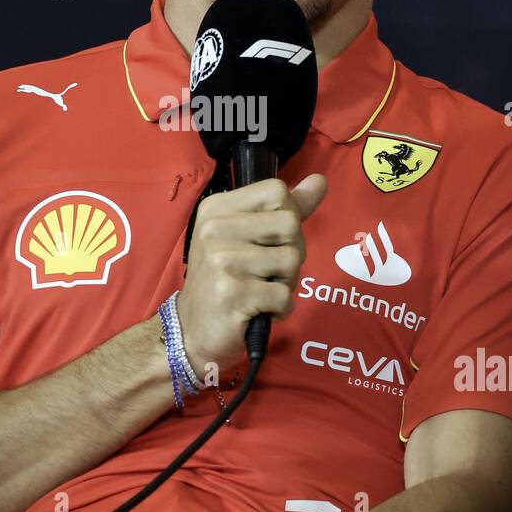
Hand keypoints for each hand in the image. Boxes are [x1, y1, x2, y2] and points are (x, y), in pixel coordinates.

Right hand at [177, 174, 327, 372]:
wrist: (192, 329)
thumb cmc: (225, 279)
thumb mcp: (247, 237)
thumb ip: (285, 209)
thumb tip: (320, 181)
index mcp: (217, 208)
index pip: (277, 191)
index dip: (288, 216)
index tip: (271, 240)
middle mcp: (215, 229)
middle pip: (290, 224)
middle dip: (292, 252)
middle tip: (268, 272)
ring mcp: (222, 261)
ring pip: (292, 260)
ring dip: (287, 283)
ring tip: (261, 290)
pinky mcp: (232, 293)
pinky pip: (284, 295)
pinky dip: (281, 308)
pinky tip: (259, 310)